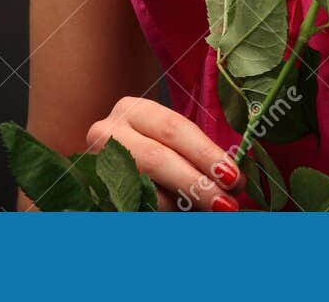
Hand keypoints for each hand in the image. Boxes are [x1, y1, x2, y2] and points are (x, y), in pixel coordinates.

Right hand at [85, 95, 244, 210]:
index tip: (233, 176)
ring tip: (209, 213)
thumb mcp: (170, 141)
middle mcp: (108, 131)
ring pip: (142, 188)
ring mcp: (95, 163)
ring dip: (180, 205)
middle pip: (157, 158)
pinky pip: (132, 206)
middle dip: (196, 183)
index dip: (205, 153)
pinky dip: (161, 214)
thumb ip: (196, 155)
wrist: (110, 160)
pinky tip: (182, 219)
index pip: (174, 128)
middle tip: (226, 204)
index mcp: (133, 110)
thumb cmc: (150, 148)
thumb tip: (235, 181)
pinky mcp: (93, 192)